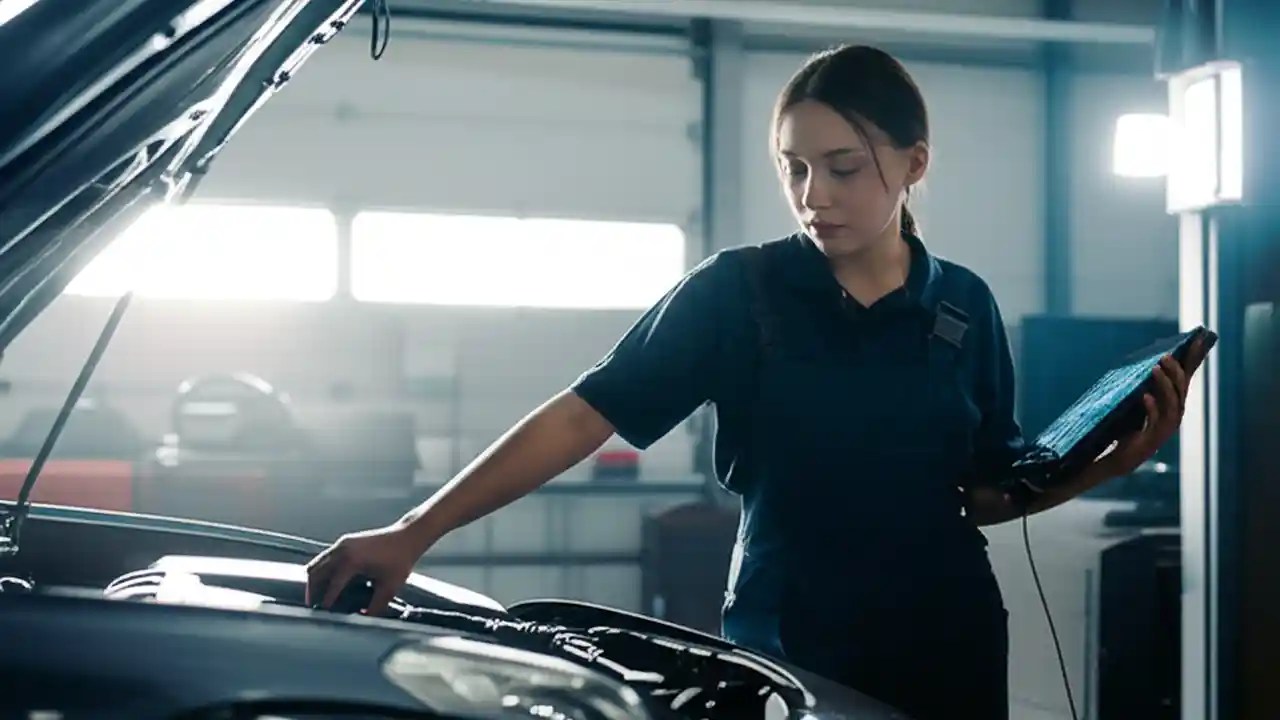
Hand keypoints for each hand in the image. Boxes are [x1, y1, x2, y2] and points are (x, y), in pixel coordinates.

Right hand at [305, 522, 428, 615]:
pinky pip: (325, 558)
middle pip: (315, 573)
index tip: (322, 615)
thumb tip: (363, 620)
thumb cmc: (401, 560)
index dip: (326, 602)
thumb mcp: (390, 587)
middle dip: (312, 591)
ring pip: (317, 564)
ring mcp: (342, 543)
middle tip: (313, 607)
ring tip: (317, 597)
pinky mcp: (345, 542)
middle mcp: (342, 550)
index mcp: (352, 560)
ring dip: (315, 581)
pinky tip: (328, 583)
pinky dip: (322, 571)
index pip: (332, 586)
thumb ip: (376, 607)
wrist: (408, 536)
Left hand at [1095, 336, 1210, 477]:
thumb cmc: (1128, 429)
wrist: (1118, 458)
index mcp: (1172, 405)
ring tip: (1155, 369)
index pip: (1185, 379)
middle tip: (1164, 356)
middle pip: (1181, 391)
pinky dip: (1152, 407)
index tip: (1197, 339)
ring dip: (1165, 386)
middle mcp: (1173, 417)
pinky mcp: (1152, 440)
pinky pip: (1156, 422)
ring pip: (1172, 405)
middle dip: (1175, 372)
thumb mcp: (1137, 403)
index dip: (1192, 360)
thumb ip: (1145, 384)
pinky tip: (1146, 396)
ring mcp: (1164, 430)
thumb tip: (1147, 360)